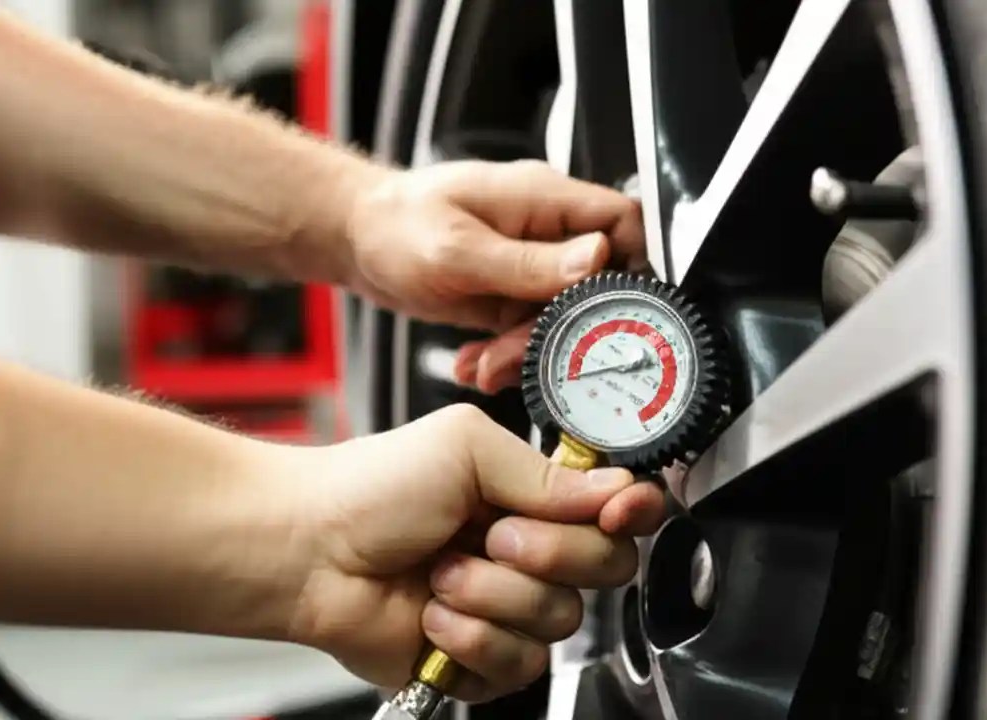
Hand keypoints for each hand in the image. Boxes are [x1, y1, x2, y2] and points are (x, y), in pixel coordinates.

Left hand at [285, 404, 664, 702]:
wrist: (305, 550)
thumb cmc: (369, 488)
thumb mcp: (466, 447)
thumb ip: (549, 473)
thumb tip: (616, 489)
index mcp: (533, 493)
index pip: (621, 509)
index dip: (632, 512)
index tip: (618, 511)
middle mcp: (530, 550)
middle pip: (605, 568)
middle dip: (549, 552)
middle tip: (491, 534)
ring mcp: (508, 606)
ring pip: (560, 621)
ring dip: (494, 595)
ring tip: (442, 574)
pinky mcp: (482, 657)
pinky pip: (519, 665)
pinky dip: (472, 638)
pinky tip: (433, 616)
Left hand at [347, 160, 644, 392]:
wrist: (353, 238)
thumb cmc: (395, 224)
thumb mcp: (459, 250)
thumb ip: (528, 261)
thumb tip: (596, 258)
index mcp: (545, 200)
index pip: (622, 223)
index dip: (633, 267)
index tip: (617, 311)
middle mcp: (546, 231)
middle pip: (594, 284)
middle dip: (563, 330)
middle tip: (522, 355)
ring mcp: (531, 263)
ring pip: (561, 317)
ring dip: (527, 350)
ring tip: (487, 366)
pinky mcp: (513, 292)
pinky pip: (531, 330)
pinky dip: (508, 354)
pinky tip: (478, 363)